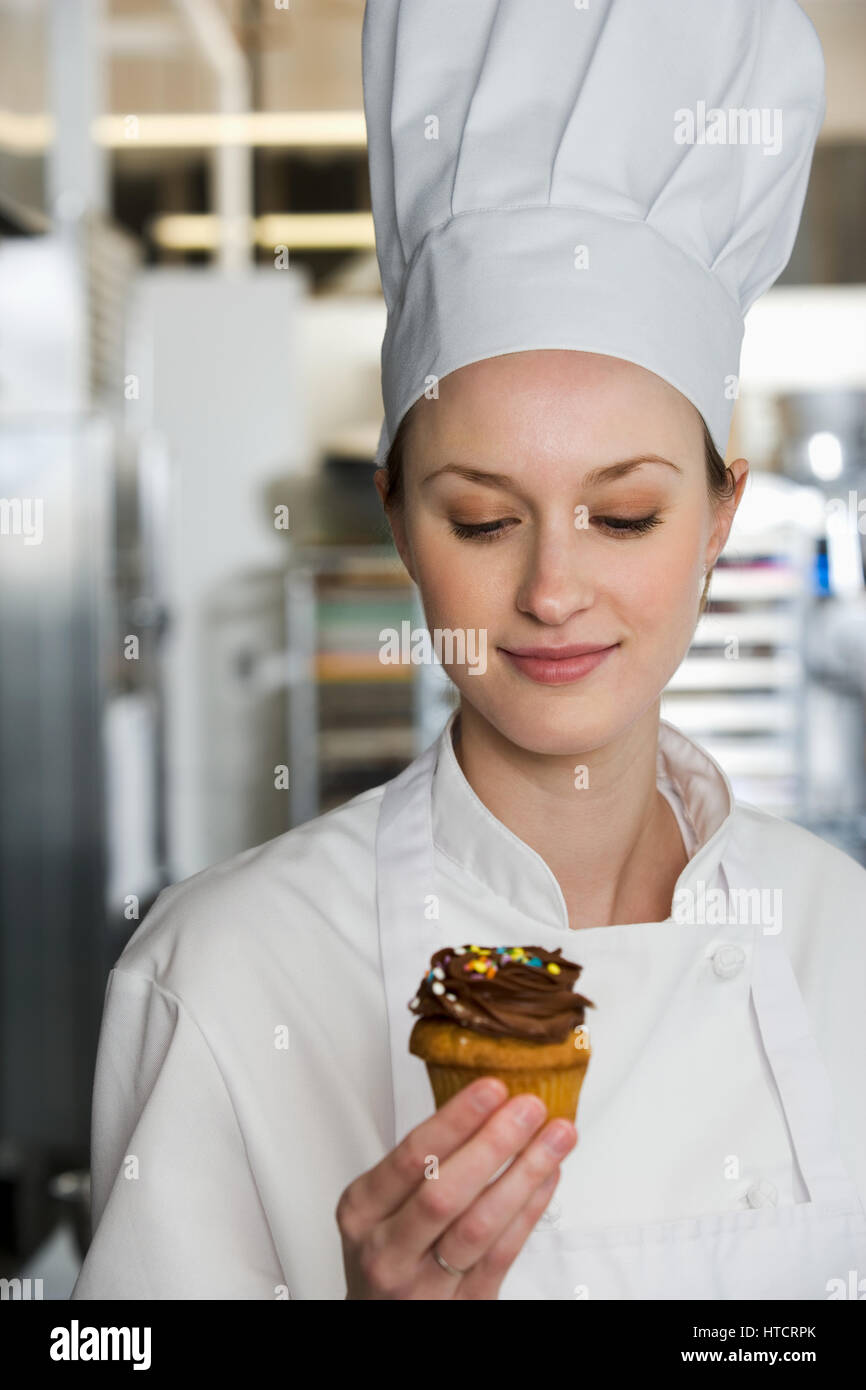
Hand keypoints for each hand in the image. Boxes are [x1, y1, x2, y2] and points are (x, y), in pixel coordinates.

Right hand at [336, 1078, 576, 1298]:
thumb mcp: (379, 1205)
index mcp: (362, 1210)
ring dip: (525, 1175)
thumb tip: (487, 1105)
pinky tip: (547, 1178)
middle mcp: (387, 1250)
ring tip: (556, 1137)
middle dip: (494, 1144)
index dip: (456, 1120)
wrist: (382, 1321)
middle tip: (529, 1108)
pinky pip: (503, 1255)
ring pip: (480, 1226)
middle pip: (445, 1193)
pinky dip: (530, 1211)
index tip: (491, 1088)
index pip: (411, 1156)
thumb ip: (421, 1165)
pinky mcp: (463, 1307)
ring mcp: (423, 1285)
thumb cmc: (387, 1252)